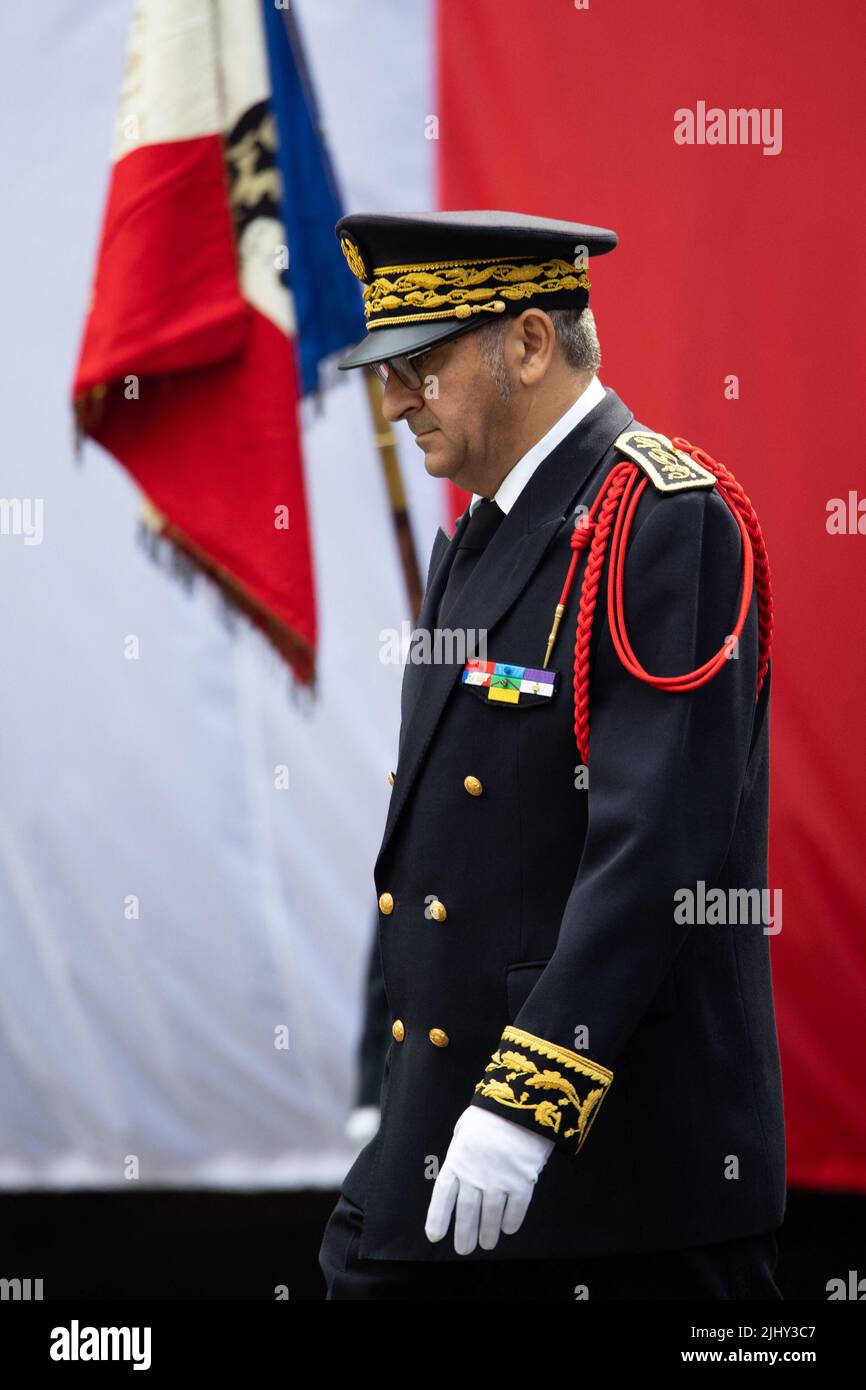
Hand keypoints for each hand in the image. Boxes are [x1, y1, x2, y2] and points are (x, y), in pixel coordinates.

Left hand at [424, 1105, 554, 1254]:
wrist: (520, 1105)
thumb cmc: (490, 1113)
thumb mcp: (465, 1128)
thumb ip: (461, 1150)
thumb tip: (460, 1166)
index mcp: (457, 1161)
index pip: (443, 1197)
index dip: (438, 1218)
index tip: (435, 1236)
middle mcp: (475, 1176)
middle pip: (467, 1213)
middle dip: (464, 1235)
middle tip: (464, 1250)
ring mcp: (498, 1182)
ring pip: (490, 1217)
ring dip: (488, 1234)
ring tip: (487, 1244)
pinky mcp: (521, 1183)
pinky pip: (515, 1210)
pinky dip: (511, 1222)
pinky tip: (508, 1228)